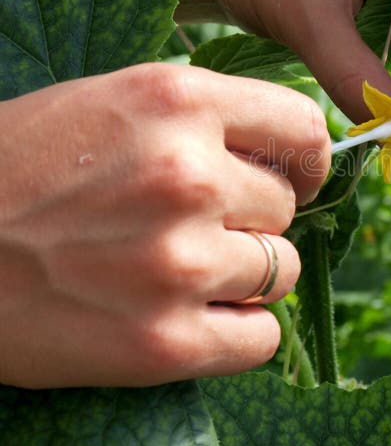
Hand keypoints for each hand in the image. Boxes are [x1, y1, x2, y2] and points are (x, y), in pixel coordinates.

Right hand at [0, 64, 329, 387]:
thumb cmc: (24, 168)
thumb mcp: (116, 104)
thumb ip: (207, 120)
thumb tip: (295, 154)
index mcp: (176, 102)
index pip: (304, 128)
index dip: (307, 158)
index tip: (294, 177)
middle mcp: (186, 176)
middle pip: (287, 208)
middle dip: (252, 219)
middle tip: (193, 226)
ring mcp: (177, 263)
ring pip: (280, 271)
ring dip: (246, 275)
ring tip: (183, 271)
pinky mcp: (163, 343)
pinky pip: (262, 339)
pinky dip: (239, 332)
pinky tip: (193, 317)